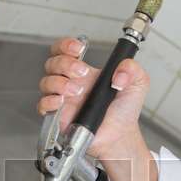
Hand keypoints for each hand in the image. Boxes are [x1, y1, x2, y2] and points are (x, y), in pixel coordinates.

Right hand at [37, 36, 149, 159]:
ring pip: (46, 82)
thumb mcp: (137, 83)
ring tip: (77, 91)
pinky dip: (49, 101)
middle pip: (53, 63)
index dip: (66, 45)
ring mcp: (63, 99)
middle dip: (65, 63)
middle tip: (82, 72)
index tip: (78, 48)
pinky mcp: (58, 116)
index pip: (65, 51)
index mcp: (85, 72)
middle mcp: (71, 82)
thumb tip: (119, 72)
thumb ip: (132, 69)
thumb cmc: (124, 110)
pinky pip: (43, 105)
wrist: (121, 135)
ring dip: (59, 83)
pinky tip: (62, 102)